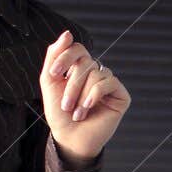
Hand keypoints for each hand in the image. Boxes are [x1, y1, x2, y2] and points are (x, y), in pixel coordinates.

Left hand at [40, 29, 129, 163]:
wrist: (70, 138)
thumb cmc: (59, 114)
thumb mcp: (50, 82)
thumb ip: (55, 56)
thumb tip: (67, 33)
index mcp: (80, 68)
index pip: (77, 49)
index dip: (66, 57)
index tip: (54, 74)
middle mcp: (96, 73)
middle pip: (85, 62)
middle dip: (72, 85)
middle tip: (66, 105)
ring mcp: (109, 84)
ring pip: (95, 74)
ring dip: (81, 95)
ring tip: (77, 112)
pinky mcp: (121, 95)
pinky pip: (108, 82)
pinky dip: (95, 95)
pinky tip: (89, 108)